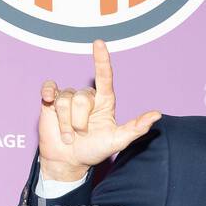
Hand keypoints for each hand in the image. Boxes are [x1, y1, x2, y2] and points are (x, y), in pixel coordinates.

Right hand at [38, 40, 160, 181]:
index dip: (101, 60)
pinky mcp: (51, 100)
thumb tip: (157, 115)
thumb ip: (136, 128)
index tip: (99, 43)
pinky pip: (49, 88)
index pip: (104, 77)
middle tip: (81, 135)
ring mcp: (68, 98)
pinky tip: (48, 101)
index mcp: (105, 102)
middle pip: (82, 97)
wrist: (68, 161)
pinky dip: (48, 94)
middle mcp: (87, 97)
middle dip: (80, 122)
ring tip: (69, 135)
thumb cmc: (94, 150)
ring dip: (66, 123)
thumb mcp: (117, 141)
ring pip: (65, 99)